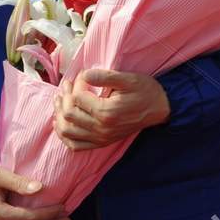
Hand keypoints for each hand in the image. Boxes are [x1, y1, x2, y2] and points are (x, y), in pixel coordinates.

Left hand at [53, 68, 170, 149]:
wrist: (160, 108)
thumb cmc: (145, 91)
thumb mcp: (128, 78)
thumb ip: (104, 76)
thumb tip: (83, 74)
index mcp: (107, 112)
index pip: (77, 98)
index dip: (76, 84)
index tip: (82, 76)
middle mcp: (102, 128)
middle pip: (68, 114)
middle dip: (64, 97)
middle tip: (68, 85)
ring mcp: (101, 138)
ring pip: (67, 131)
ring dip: (59, 116)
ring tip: (60, 101)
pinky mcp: (102, 143)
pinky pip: (75, 146)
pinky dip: (65, 136)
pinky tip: (63, 123)